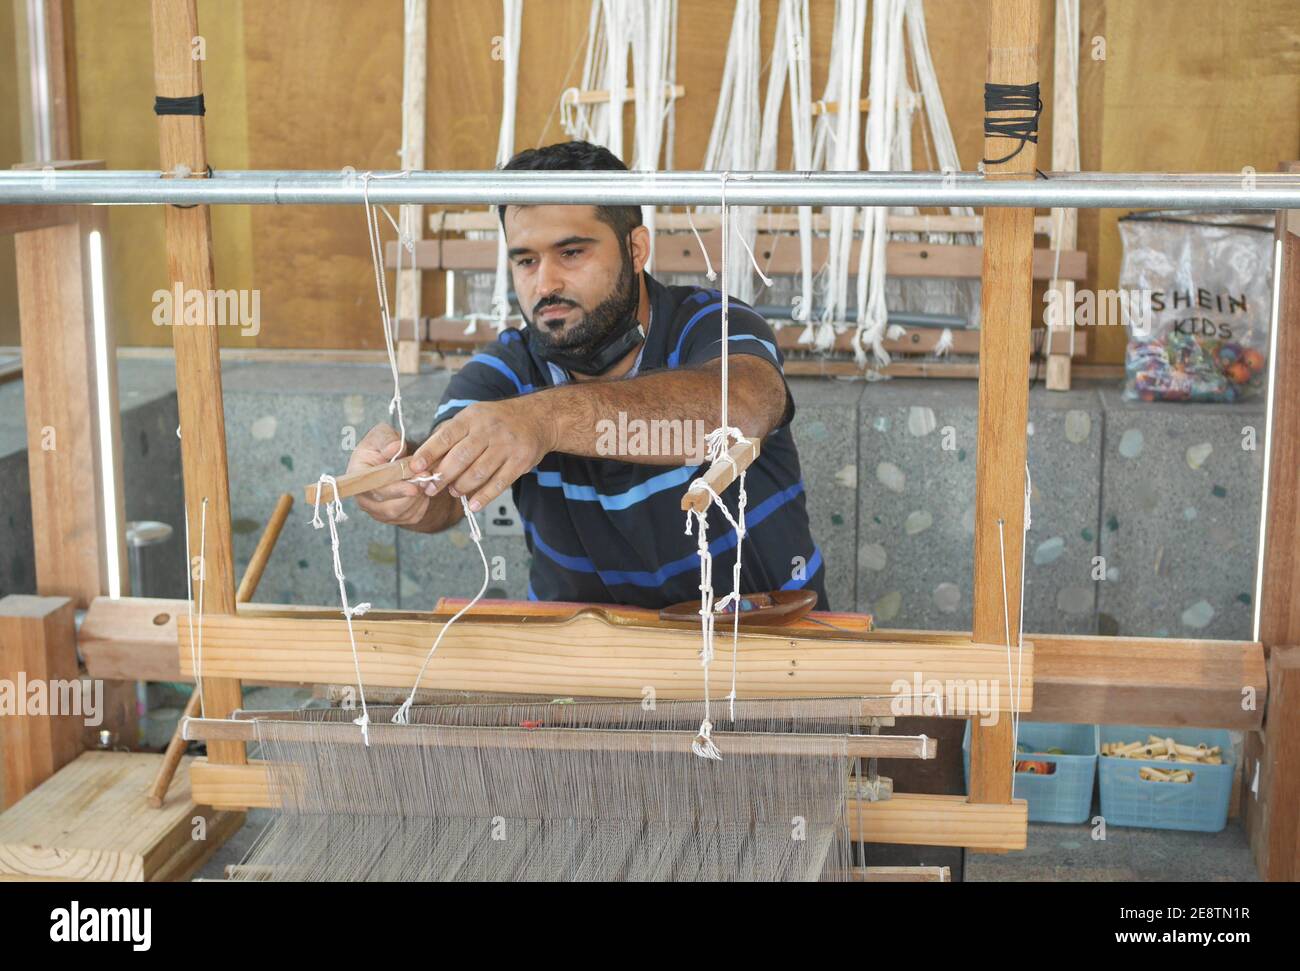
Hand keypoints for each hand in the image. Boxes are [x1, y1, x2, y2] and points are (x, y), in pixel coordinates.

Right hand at [350, 423, 429, 526]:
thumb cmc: (383, 445)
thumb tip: (396, 448)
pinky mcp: (393, 518)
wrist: (391, 458)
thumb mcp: (383, 434)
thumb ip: (387, 440)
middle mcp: (364, 499)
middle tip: (427, 478)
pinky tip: (423, 488)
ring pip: (403, 513)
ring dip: (419, 498)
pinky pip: (412, 516)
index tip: (413, 487)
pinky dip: (422, 504)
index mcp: (357, 477)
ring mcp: (377, 511)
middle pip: (389, 507)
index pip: (374, 490)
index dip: (394, 490)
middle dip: (412, 495)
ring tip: (426, 479)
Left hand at [410, 398, 556, 511]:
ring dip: (462, 487)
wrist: (536, 417)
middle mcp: (489, 430)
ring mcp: (506, 445)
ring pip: (478, 473)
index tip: (415, 468)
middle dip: (442, 477)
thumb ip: (450, 438)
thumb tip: (426, 463)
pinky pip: (499, 483)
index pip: (445, 436)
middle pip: (460, 458)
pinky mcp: (520, 461)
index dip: (428, 453)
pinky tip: (474, 504)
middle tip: (431, 488)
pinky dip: (484, 497)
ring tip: (454, 492)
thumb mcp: (473, 419)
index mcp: (472, 417)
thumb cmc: (496, 421)